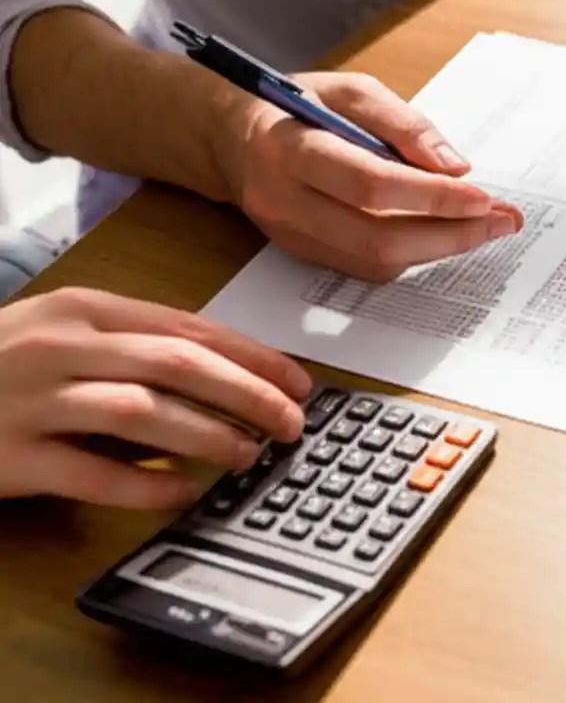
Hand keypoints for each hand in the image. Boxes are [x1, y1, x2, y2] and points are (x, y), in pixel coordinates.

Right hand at [0, 288, 311, 508]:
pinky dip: (144, 483)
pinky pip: (90, 473)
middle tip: (291, 422)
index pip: (189, 327)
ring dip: (206, 433)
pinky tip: (181, 492)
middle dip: (247, 393)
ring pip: (140, 411)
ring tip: (247, 454)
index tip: (299, 382)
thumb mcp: (66, 335)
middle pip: (176, 363)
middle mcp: (59, 346)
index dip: (252, 356)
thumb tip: (227, 375)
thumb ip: (135, 346)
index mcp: (84, 310)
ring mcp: (31, 399)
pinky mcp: (8, 455)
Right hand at [214, 73, 524, 281]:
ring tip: (484, 226)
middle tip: (501, 221)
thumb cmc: (297, 106)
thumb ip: (403, 123)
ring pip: (375, 262)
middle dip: (449, 235)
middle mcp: (284, 201)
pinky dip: (414, 254)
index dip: (432, 196)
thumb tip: (456, 168)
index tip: (483, 197)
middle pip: (377, 238)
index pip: (370, 184)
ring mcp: (290, 237)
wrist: (233, 139)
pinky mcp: (303, 256)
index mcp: (289, 149)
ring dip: (439, 249)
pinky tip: (444, 233)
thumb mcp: (349, 90)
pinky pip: (367, 268)